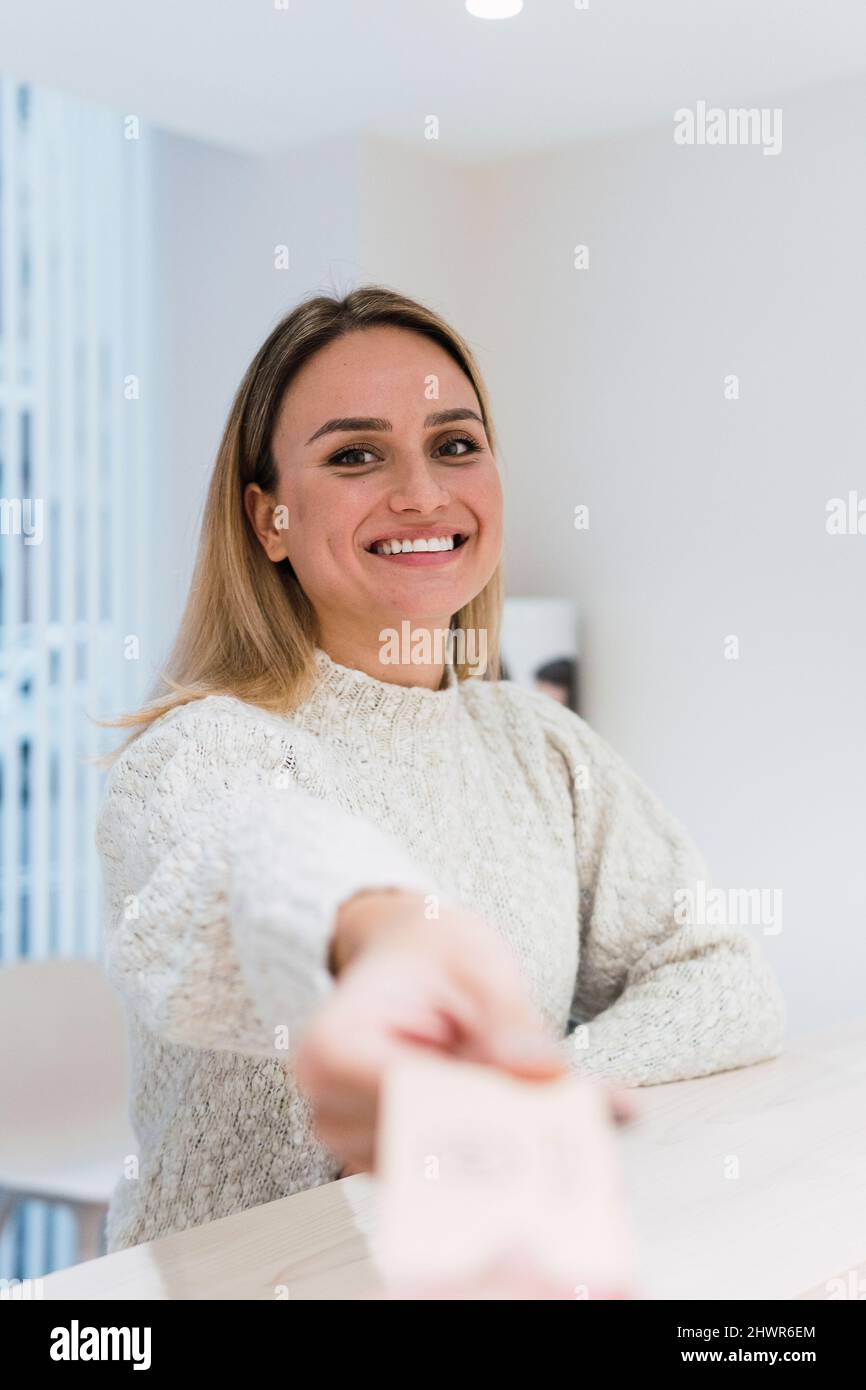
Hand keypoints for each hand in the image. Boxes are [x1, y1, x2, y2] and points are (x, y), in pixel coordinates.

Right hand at [293, 891, 566, 1172]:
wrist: (404, 958)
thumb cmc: (432, 953)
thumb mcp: (478, 965)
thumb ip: (511, 1024)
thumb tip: (544, 1074)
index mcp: (333, 1050)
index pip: (413, 1100)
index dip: (489, 1110)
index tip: (567, 1116)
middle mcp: (332, 1109)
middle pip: (430, 1145)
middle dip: (515, 1141)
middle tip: (596, 1134)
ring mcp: (357, 1144)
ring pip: (447, 1169)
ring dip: (518, 1154)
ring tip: (589, 1135)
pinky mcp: (393, 1163)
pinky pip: (453, 1172)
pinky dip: (506, 1155)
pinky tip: (558, 1137)